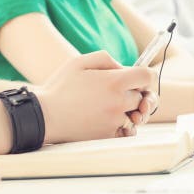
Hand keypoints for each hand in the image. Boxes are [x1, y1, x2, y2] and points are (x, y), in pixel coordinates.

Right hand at [36, 51, 152, 142]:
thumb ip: (105, 58)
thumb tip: (122, 68)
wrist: (46, 115)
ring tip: (108, 106)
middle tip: (112, 92)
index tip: (133, 78)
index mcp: (114, 82)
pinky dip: (122, 125)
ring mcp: (115, 121)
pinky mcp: (109, 135)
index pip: (148, 76)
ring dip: (127, 110)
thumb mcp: (79, 62)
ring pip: (135, 115)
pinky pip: (127, 131)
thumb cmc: (61, 87)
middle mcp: (119, 102)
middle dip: (132, 93)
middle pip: (142, 97)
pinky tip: (107, 119)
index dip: (142, 76)